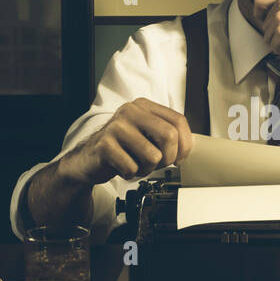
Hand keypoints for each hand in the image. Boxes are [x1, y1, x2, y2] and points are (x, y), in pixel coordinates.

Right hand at [61, 99, 191, 186]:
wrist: (88, 160)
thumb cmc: (121, 148)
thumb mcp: (145, 135)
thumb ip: (167, 134)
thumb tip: (191, 145)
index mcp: (143, 106)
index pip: (178, 121)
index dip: (185, 144)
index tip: (180, 157)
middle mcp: (130, 111)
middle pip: (169, 136)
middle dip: (168, 158)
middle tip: (158, 164)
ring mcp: (116, 127)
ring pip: (152, 156)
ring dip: (147, 169)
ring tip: (136, 164)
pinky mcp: (105, 145)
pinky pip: (132, 167)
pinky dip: (131, 174)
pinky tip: (122, 167)